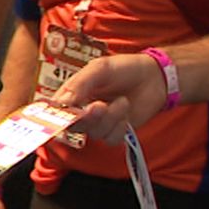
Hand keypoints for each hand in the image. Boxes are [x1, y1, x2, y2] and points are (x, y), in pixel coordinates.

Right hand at [54, 53, 169, 146]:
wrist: (153, 77)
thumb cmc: (123, 69)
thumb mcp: (99, 68)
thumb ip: (79, 84)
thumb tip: (61, 102)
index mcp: (72, 94)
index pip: (55, 111)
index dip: (54, 118)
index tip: (62, 117)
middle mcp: (81, 111)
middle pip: (73, 126)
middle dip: (88, 118)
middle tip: (99, 106)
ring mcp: (98, 123)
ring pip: (95, 133)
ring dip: (111, 118)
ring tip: (123, 101)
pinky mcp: (114, 132)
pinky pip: (110, 139)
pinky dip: (120, 126)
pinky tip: (126, 112)